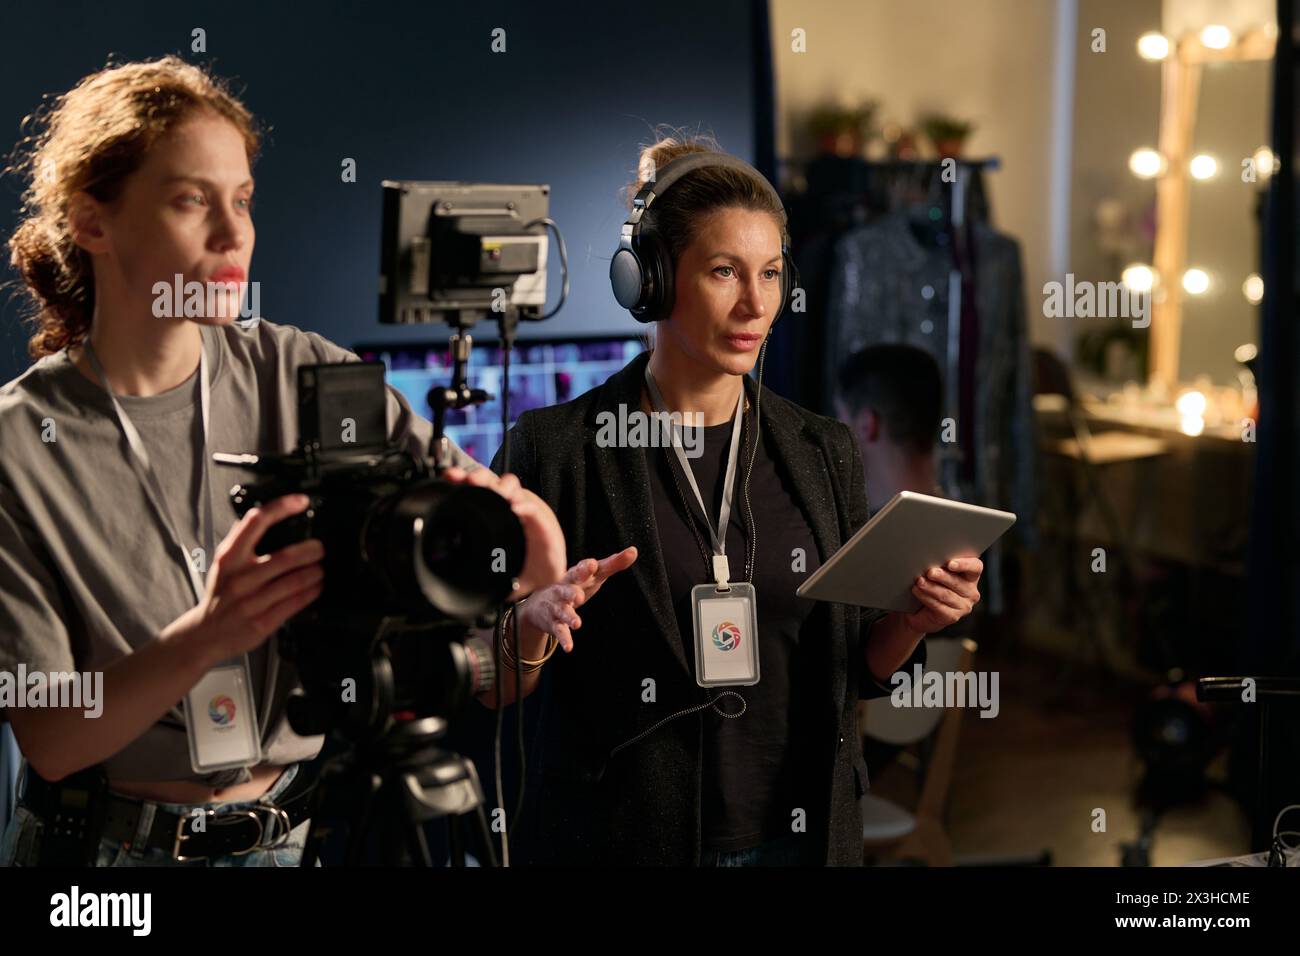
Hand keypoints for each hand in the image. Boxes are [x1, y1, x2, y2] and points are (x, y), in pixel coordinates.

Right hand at [160, 494, 324, 663]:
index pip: (255, 522)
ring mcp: (252, 601)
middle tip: (320, 547)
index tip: (300, 501)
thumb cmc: (219, 595)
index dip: (281, 508)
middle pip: (285, 557)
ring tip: (321, 568)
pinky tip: (316, 587)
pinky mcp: (263, 621)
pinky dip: (311, 592)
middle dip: (311, 550)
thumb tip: (263, 514)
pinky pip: (295, 603)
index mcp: (229, 558)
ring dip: (315, 572)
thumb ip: (240, 540)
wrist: (204, 634)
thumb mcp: (222, 563)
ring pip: (294, 581)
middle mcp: (240, 578)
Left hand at [440, 465, 566, 600]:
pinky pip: (533, 509)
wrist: (543, 577)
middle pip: (491, 479)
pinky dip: (524, 507)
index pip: (474, 487)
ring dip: (501, 487)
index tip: (449, 477)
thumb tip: (446, 574)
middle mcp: (506, 503)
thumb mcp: (488, 562)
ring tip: (494, 493)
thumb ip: (471, 561)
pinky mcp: (542, 522)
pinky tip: (516, 509)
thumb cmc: (515, 563)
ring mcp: (523, 509)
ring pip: (512, 487)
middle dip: (479, 477)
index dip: (461, 478)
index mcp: (491, 509)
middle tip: (471, 482)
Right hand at [518, 548, 637, 651]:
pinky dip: (564, 639)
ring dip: (569, 617)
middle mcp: (564, 590)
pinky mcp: (554, 623)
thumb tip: (634, 551)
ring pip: (563, 611)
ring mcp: (558, 607)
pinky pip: (559, 631)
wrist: (538, 604)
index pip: (580, 570)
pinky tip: (569, 648)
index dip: (586, 568)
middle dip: (572, 592)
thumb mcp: (593, 575)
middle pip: (567, 589)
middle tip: (579, 596)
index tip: (592, 565)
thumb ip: (612, 564)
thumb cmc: (574, 585)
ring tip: (577, 623)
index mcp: (575, 576)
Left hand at [904, 555, 982, 633]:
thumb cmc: (931, 584)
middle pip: (958, 582)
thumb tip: (930, 557)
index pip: (975, 567)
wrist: (920, 610)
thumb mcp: (937, 572)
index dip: (964, 564)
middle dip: (942, 576)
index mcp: (971, 576)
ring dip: (931, 587)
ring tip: (919, 581)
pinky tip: (917, 591)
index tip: (950, 563)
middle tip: (930, 572)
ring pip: (946, 595)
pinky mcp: (952, 617)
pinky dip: (926, 597)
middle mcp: (971, 592)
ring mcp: (963, 606)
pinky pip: (938, 606)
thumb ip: (940, 564)